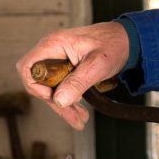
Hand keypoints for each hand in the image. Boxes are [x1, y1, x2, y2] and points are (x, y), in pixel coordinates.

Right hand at [15, 22, 129, 130]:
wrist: (130, 39)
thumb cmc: (115, 44)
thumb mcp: (98, 64)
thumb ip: (78, 81)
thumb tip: (60, 100)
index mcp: (54, 44)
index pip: (28, 67)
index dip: (36, 85)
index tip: (54, 97)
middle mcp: (53, 51)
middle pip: (40, 82)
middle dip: (55, 102)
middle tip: (72, 115)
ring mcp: (59, 59)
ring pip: (52, 87)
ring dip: (64, 105)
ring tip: (79, 119)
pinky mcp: (67, 67)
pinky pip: (62, 86)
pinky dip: (70, 100)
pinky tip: (79, 112)